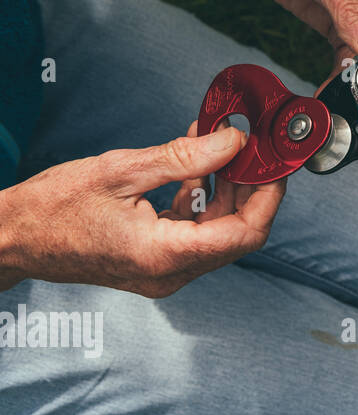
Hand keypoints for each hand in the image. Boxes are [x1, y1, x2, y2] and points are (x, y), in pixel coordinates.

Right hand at [0, 123, 284, 297]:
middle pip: (238, 232)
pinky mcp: (156, 261)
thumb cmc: (52, 208)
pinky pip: (195, 230)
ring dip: (229, 189)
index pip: (245, 232)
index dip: (269, 195)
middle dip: (253, 187)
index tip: (274, 160)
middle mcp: (171, 272)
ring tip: (226, 145)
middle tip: (256, 146)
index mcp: (165, 256)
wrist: (11, 239)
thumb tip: (234, 142)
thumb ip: (184, 158)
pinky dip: (203, 198)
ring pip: (219, 230)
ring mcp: (165, 271)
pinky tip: (200, 163)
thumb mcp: (120, 171)